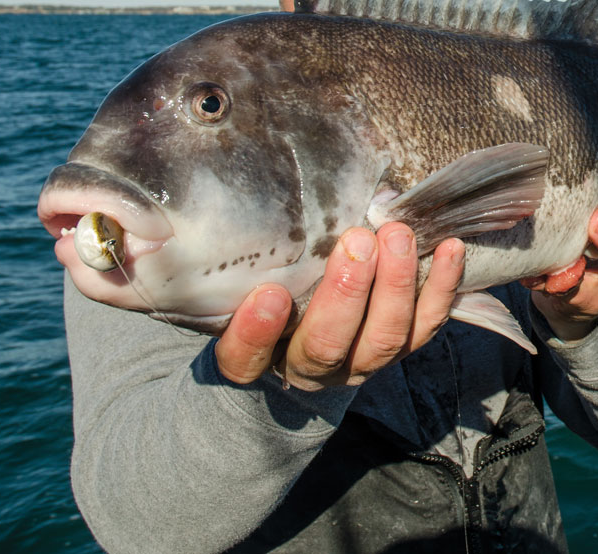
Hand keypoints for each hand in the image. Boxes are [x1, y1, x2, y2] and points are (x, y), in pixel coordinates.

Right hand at [215, 223, 463, 388]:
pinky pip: (427, 325)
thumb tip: (148, 228)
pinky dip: (441, 288)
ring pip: (382, 339)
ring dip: (395, 285)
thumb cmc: (258, 305)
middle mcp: (309, 369)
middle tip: (356, 242)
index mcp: (256, 360)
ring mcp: (360, 362)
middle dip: (345, 293)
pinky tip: (449, 249)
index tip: (268, 296)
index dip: (257, 333)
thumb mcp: (220, 295)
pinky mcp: (400, 346)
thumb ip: (198, 270)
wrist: (298, 351)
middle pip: (325, 347)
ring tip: (397, 236)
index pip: (246, 359)